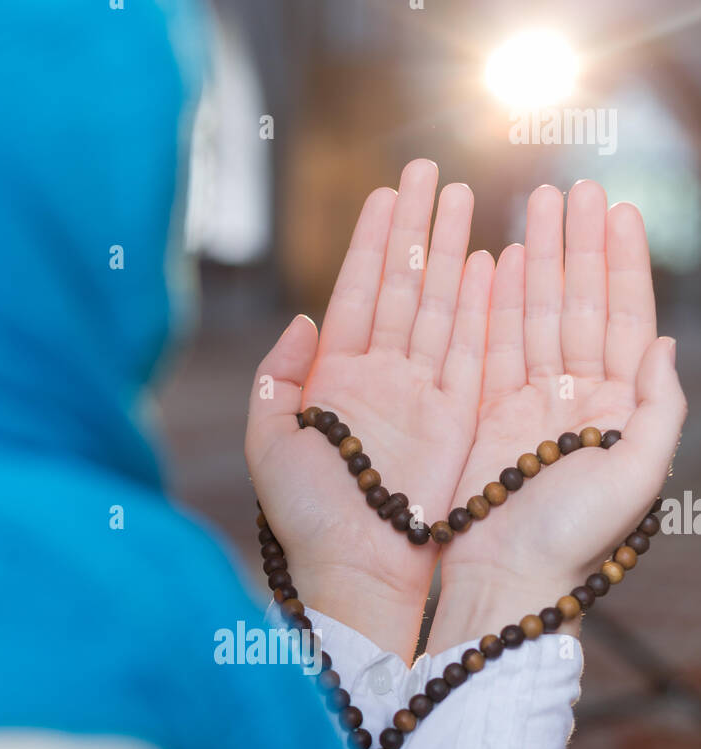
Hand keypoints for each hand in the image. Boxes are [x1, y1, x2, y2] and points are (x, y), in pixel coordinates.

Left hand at [246, 160, 493, 660]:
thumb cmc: (306, 518)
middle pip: (404, 287)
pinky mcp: (458, 418)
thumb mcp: (269, 443)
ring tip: (464, 198)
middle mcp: (382, 379)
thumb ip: (275, 379)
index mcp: (334, 381)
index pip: (358, 294)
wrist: (357, 570)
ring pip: (441, 308)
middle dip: (416, 229)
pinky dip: (481, 308)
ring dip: (451, 252)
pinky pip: (473, 351)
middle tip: (429, 171)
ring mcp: (423, 396)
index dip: (372, 243)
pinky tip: (487, 263)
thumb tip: (302, 319)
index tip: (386, 194)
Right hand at [429, 181, 686, 652]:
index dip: (623, 264)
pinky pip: (499, 347)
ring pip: (541, 316)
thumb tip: (664, 344)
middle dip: (580, 246)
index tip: (617, 210)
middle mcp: (579, 399)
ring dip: (542, 261)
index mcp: (619, 410)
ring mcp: (534, 405)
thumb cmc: (572, 540)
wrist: (507, 579)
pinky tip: (504, 262)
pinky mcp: (492, 416)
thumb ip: (657, 409)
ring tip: (537, 206)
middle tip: (574, 188)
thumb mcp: (635, 476)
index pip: (626, 319)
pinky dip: (503, 304)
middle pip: (583, 305)